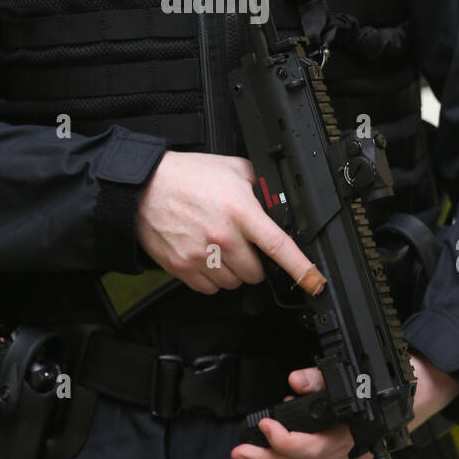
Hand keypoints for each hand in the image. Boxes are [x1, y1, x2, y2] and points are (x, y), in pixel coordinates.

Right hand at [134, 150, 314, 295]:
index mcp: (240, 211)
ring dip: (232, 272)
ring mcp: (200, 256)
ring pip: (233, 284)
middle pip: (255, 273)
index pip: (278, 246)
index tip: (314, 281)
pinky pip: (209, 289)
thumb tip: (276, 198)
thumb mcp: (231, 169)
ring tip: (218, 248)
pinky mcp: (182, 268)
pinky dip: (210, 279)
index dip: (300, 267)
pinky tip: (204, 258)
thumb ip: (258, 185)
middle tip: (240, 244)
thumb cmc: (186, 176)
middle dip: (253, 262)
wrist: (144, 187)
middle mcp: (222, 237)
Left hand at [230, 352, 458, 458]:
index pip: (315, 449)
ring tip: (256, 447)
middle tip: (241, 453)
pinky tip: (288, 440)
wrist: (437, 384)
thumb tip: (296, 383)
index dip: (285, 443)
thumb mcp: (370, 368)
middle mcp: (357, 450)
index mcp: (360, 433)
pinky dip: (301, 455)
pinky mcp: (355, 448)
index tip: (266, 426)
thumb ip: (328, 377)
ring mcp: (357, 454)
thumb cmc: (406, 377)